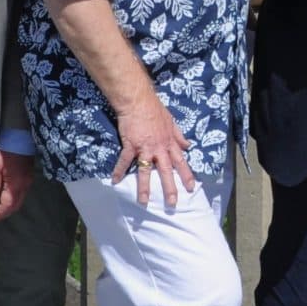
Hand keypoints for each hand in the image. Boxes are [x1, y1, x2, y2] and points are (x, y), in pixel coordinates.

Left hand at [0, 147, 33, 221]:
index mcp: (16, 184)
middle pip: (16, 205)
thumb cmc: (4, 149)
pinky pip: (21, 192)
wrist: (19, 133)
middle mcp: (25, 184)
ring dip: (9, 205)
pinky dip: (13, 197)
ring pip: (19, 199)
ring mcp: (28, 179)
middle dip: (5, 212)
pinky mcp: (28, 174)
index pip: (8, 206)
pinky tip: (4, 195)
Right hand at [112, 93, 196, 208]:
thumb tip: (188, 146)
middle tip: (172, 204)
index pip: (181, 161)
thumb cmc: (155, 110)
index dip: (186, 175)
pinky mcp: (131, 145)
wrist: (138, 101)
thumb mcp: (172, 122)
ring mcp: (145, 148)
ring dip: (145, 187)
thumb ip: (179, 136)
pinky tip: (115, 181)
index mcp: (169, 143)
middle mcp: (159, 148)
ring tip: (144, 202)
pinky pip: (125, 161)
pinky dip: (119, 171)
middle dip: (170, 188)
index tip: (191, 188)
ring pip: (146, 170)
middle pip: (166, 171)